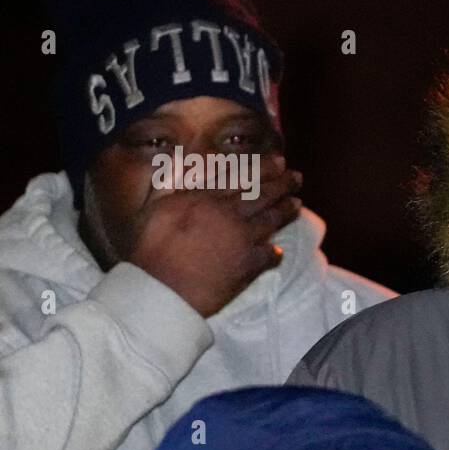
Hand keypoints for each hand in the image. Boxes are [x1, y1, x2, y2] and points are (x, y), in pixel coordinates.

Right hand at [128, 160, 302, 316]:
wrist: (160, 288)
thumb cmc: (149, 249)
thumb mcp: (156, 207)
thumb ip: (176, 185)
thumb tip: (189, 166)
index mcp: (204, 198)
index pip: (241, 178)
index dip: (262, 169)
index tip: (278, 162)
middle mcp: (227, 215)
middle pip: (262, 195)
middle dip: (282, 184)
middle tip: (297, 178)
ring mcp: (241, 240)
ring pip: (270, 221)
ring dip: (286, 211)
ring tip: (297, 204)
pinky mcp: (247, 266)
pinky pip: (268, 256)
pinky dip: (274, 253)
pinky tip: (278, 252)